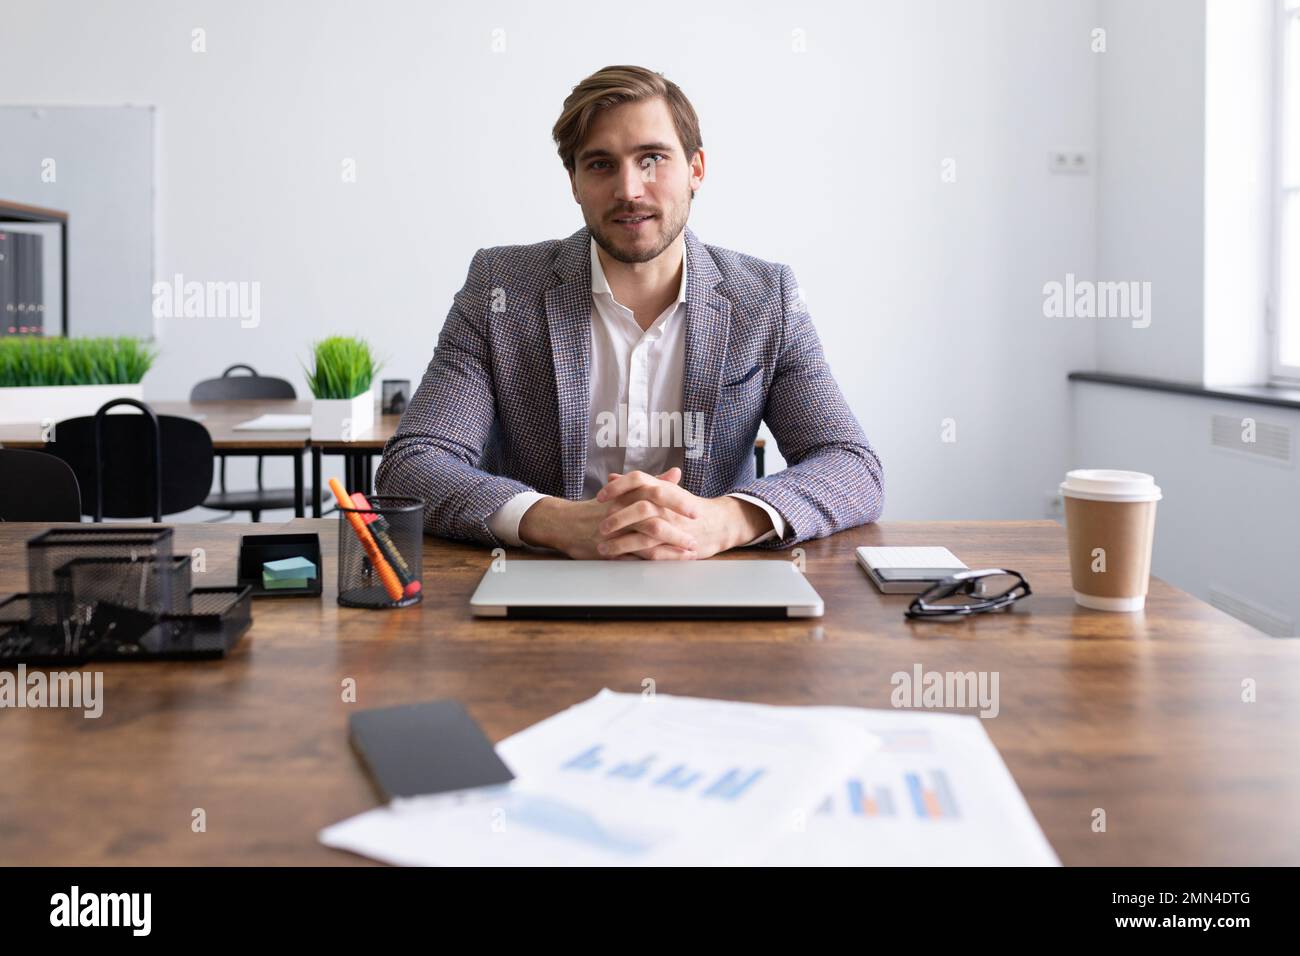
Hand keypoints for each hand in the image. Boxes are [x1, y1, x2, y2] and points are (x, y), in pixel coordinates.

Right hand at [516, 468, 697, 558]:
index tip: (696, 510)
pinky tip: (667, 562)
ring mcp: (616, 529)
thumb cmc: (598, 507)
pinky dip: (653, 558)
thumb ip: (653, 482)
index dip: (679, 503)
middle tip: (695, 536)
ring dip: (670, 546)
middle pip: (654, 516)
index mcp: (628, 492)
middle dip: (678, 529)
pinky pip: (634, 554)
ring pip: (646, 537)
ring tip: (688, 552)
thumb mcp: (625, 490)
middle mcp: (622, 508)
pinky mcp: (610, 546)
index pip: (657, 493)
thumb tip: (676, 472)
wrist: (565, 523)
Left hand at [595, 469, 770, 559]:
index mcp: (664, 489)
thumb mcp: (664, 490)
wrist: (719, 523)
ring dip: (621, 543)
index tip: (600, 497)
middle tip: (600, 527)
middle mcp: (669, 506)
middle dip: (618, 519)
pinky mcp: (677, 547)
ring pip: (645, 535)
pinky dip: (634, 557)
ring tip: (602, 548)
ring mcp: (674, 527)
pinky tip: (618, 559)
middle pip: (641, 508)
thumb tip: (612, 477)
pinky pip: (653, 553)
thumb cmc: (686, 507)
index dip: (618, 488)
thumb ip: (637, 485)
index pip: (638, 480)